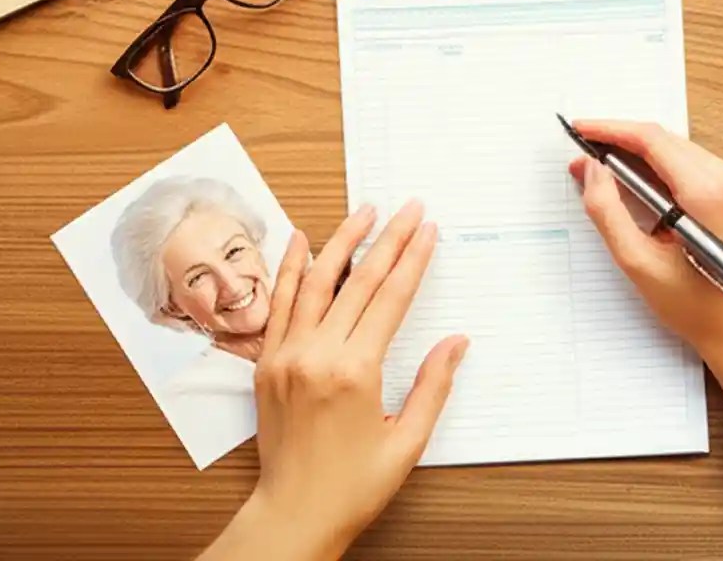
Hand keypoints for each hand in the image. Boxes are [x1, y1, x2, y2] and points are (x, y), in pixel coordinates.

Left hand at [200, 201, 467, 560]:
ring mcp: (286, 355)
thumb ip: (433, 387)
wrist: (292, 514)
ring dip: (341, 241)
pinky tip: (300, 241)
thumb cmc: (351, 487)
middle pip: (359, 281)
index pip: (390, 298)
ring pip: (316, 282)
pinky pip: (279, 304)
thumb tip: (456, 343)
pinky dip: (290, 269)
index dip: (413, 259)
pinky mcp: (266, 363)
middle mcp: (317, 355)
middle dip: (388, 239)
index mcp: (355, 372)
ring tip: (363, 211)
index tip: (427, 229)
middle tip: (407, 207)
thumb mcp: (406, 442)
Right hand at [568, 120, 722, 368]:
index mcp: (708, 194)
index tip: (581, 129)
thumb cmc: (697, 306)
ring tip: (602, 168)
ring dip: (638, 153)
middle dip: (620, 142)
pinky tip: (634, 180)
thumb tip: (592, 171)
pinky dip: (659, 166)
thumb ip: (608, 211)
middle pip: (665, 140)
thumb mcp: (639, 262)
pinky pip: (691, 164)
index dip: (611, 130)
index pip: (652, 140)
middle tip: (584, 154)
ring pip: (677, 149)